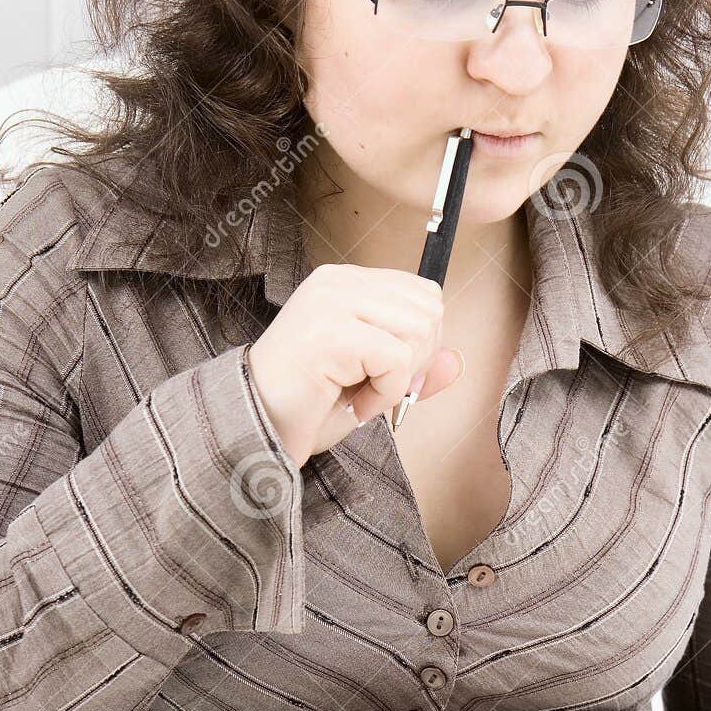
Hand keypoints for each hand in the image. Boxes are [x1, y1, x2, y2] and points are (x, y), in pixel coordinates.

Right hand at [247, 263, 464, 467]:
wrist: (255, 428)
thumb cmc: (305, 405)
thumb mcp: (370, 383)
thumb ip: (413, 369)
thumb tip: (456, 361)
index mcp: (345, 282)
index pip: (423, 293)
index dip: (421, 342)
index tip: (386, 375)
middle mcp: (337, 282)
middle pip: (429, 307)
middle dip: (417, 359)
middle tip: (377, 388)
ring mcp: (331, 302)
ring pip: (420, 330)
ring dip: (400, 379)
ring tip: (362, 395)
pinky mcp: (330, 332)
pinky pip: (396, 360)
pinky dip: (385, 394)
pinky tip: (355, 405)